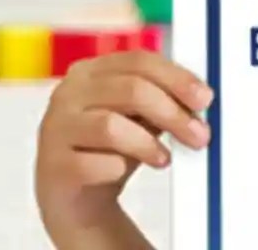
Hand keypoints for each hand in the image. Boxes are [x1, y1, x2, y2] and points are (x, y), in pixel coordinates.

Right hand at [35, 52, 212, 243]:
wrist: (77, 197)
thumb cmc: (112, 147)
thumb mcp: (139, 116)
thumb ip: (163, 100)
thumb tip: (200, 101)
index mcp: (93, 71)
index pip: (140, 61)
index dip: (177, 78)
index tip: (205, 99)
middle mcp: (69, 93)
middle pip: (131, 90)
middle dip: (173, 114)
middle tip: (199, 136)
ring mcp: (56, 128)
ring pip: (111, 126)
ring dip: (147, 144)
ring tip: (164, 158)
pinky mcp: (53, 164)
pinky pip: (92, 163)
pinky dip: (116, 168)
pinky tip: (123, 172)